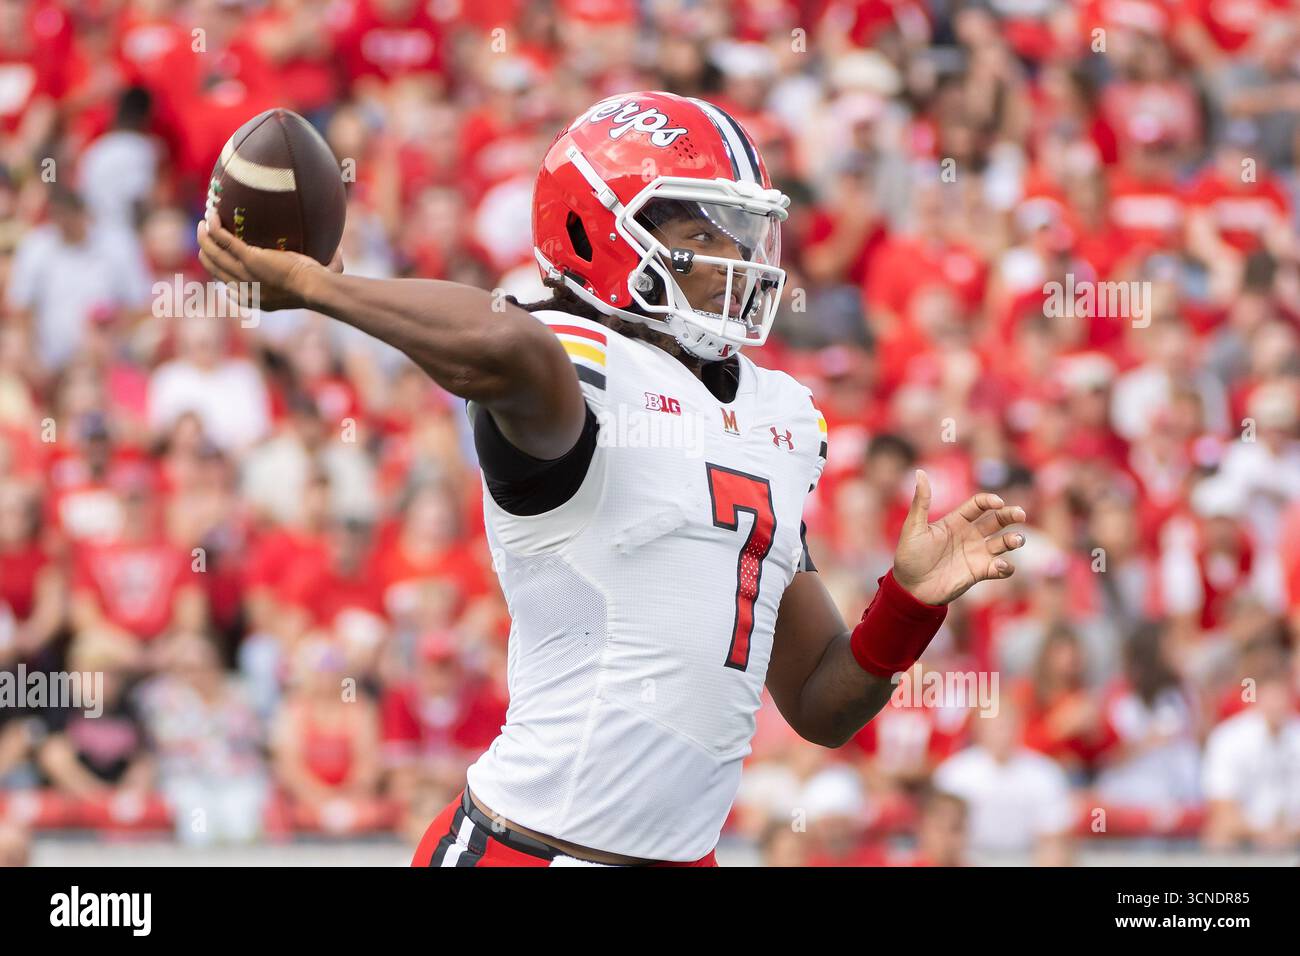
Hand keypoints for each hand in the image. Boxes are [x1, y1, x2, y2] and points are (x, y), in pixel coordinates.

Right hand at [196, 210, 342, 311]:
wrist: (315, 289)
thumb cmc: (322, 286)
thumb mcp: (314, 281)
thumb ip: (323, 268)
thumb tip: (339, 251)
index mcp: (254, 299)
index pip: (228, 286)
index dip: (220, 270)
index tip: (220, 255)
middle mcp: (244, 290)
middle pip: (214, 269)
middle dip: (207, 250)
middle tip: (206, 234)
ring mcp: (244, 274)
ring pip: (212, 254)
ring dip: (205, 237)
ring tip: (205, 222)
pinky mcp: (249, 259)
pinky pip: (223, 240)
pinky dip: (215, 227)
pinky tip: (212, 215)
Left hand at [891, 470, 1027, 604]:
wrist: (910, 589)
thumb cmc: (909, 556)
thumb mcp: (913, 527)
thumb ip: (921, 501)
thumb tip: (919, 472)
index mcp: (956, 521)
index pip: (979, 505)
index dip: (990, 501)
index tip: (997, 503)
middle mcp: (970, 535)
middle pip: (997, 520)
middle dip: (1011, 515)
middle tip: (1020, 514)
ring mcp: (976, 554)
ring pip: (1004, 543)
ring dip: (1014, 540)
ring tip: (1016, 540)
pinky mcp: (979, 572)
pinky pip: (1001, 568)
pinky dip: (1006, 567)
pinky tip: (999, 566)